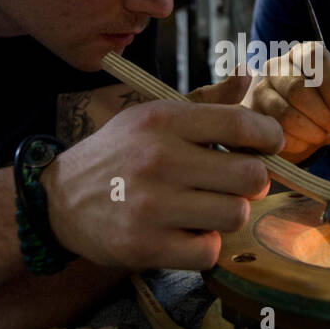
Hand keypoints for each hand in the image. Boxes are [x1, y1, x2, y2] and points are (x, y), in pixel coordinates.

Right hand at [45, 74, 283, 270]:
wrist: (58, 200)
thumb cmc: (118, 155)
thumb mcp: (153, 118)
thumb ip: (206, 103)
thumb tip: (247, 75)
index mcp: (163, 120)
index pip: (243, 125)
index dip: (270, 137)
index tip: (270, 146)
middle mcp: (158, 159)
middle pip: (251, 177)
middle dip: (253, 182)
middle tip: (236, 184)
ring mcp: (151, 206)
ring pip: (235, 215)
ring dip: (227, 215)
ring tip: (205, 208)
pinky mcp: (146, 246)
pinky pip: (209, 252)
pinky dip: (204, 247)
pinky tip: (185, 233)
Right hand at [240, 41, 329, 163]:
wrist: (302, 135)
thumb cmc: (326, 112)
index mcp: (304, 55)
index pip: (314, 57)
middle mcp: (277, 66)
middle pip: (298, 89)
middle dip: (323, 114)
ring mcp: (260, 90)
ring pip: (286, 114)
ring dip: (311, 131)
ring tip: (321, 136)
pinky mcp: (251, 115)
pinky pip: (274, 133)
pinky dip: (296, 142)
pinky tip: (303, 141)